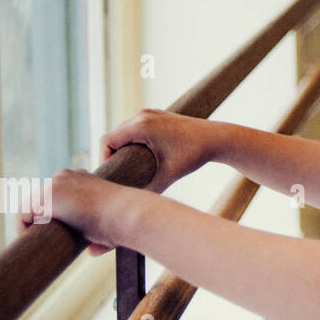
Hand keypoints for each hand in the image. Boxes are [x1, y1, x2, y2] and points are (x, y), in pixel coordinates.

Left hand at [16, 168, 135, 256]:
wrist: (123, 212)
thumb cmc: (120, 219)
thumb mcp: (107, 222)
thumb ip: (98, 236)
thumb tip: (92, 251)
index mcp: (81, 176)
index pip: (57, 191)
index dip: (52, 211)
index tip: (54, 227)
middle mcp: (65, 176)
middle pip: (41, 198)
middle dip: (42, 217)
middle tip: (45, 237)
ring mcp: (53, 184)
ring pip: (31, 206)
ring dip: (32, 223)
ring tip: (39, 240)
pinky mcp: (44, 197)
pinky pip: (23, 215)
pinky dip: (22, 228)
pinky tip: (30, 239)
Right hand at [100, 108, 214, 194]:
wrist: (217, 137)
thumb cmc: (194, 155)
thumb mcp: (168, 175)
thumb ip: (148, 190)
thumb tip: (130, 207)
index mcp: (141, 126)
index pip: (106, 141)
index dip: (103, 159)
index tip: (111, 176)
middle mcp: (142, 115)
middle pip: (112, 136)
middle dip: (111, 156)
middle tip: (116, 176)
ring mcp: (149, 112)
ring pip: (122, 131)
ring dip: (120, 148)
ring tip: (125, 168)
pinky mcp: (156, 115)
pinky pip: (133, 128)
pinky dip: (131, 141)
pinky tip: (136, 157)